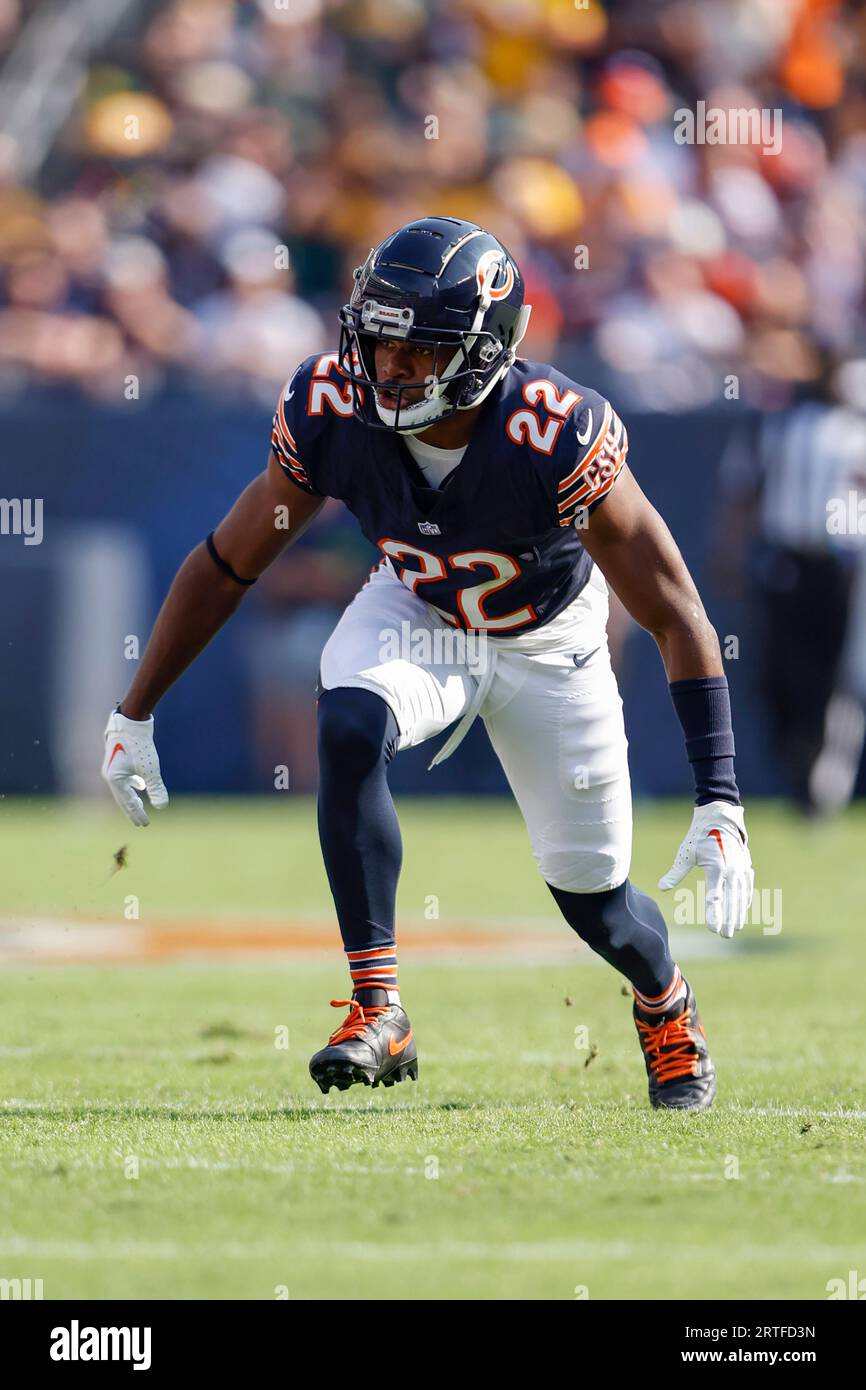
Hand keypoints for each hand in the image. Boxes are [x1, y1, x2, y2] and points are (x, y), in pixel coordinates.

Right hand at [102, 708, 168, 826]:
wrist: (131, 722)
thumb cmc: (140, 745)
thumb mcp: (150, 769)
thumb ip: (156, 788)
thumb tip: (162, 807)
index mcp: (115, 780)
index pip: (127, 803)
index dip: (137, 815)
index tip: (146, 824)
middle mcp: (109, 775)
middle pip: (122, 798)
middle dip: (133, 810)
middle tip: (142, 823)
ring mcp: (111, 767)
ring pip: (122, 788)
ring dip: (132, 798)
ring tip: (140, 807)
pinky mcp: (116, 759)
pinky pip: (123, 777)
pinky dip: (132, 784)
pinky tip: (140, 786)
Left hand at [658, 801, 753, 938]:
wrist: (720, 816)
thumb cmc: (699, 834)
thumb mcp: (686, 854)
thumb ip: (676, 873)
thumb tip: (661, 887)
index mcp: (716, 868)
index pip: (715, 898)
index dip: (714, 915)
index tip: (713, 929)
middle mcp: (732, 870)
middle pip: (731, 901)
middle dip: (729, 919)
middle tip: (725, 935)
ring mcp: (741, 868)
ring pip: (741, 895)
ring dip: (739, 912)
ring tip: (735, 927)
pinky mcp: (746, 864)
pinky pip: (747, 886)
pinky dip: (745, 898)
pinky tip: (743, 908)